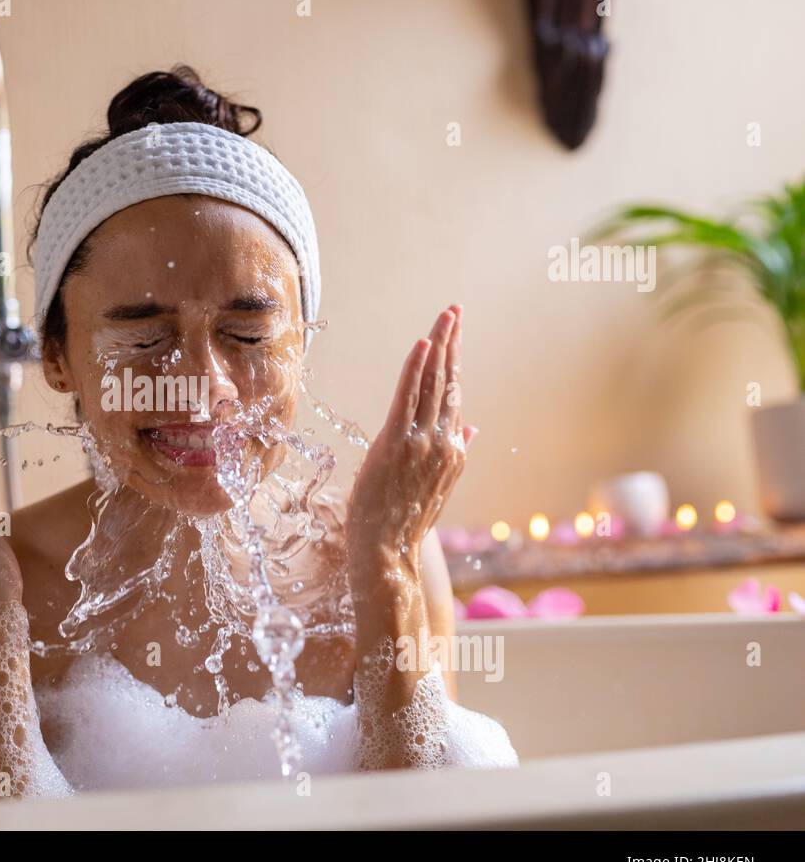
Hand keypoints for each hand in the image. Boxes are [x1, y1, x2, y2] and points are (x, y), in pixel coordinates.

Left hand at [347, 306, 475, 580]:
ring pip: (432, 384)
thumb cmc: (405, 521)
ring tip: (445, 316)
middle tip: (454, 310)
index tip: (452, 335)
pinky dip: (415, 370)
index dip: (453, 363)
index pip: (454, 397)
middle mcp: (444, 442)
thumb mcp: (439, 486)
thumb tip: (473, 426)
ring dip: (438, 345)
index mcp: (454, 450)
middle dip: (451, 342)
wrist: (387, 551)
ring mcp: (421, 442)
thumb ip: (457, 451)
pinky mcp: (395, 444)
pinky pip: (407, 399)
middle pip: (449, 382)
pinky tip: (422, 344)